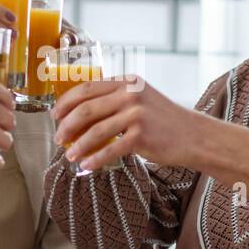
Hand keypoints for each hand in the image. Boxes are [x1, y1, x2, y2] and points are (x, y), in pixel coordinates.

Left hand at [53, 76, 207, 171]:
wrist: (193, 135)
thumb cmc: (163, 121)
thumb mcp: (140, 100)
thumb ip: (115, 101)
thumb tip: (78, 117)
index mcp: (127, 82)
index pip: (87, 88)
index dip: (66, 102)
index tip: (55, 115)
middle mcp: (130, 94)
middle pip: (86, 109)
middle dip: (66, 125)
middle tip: (57, 138)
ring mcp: (136, 114)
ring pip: (95, 131)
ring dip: (77, 146)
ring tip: (69, 155)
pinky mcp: (142, 135)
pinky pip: (110, 149)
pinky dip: (94, 159)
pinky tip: (86, 166)